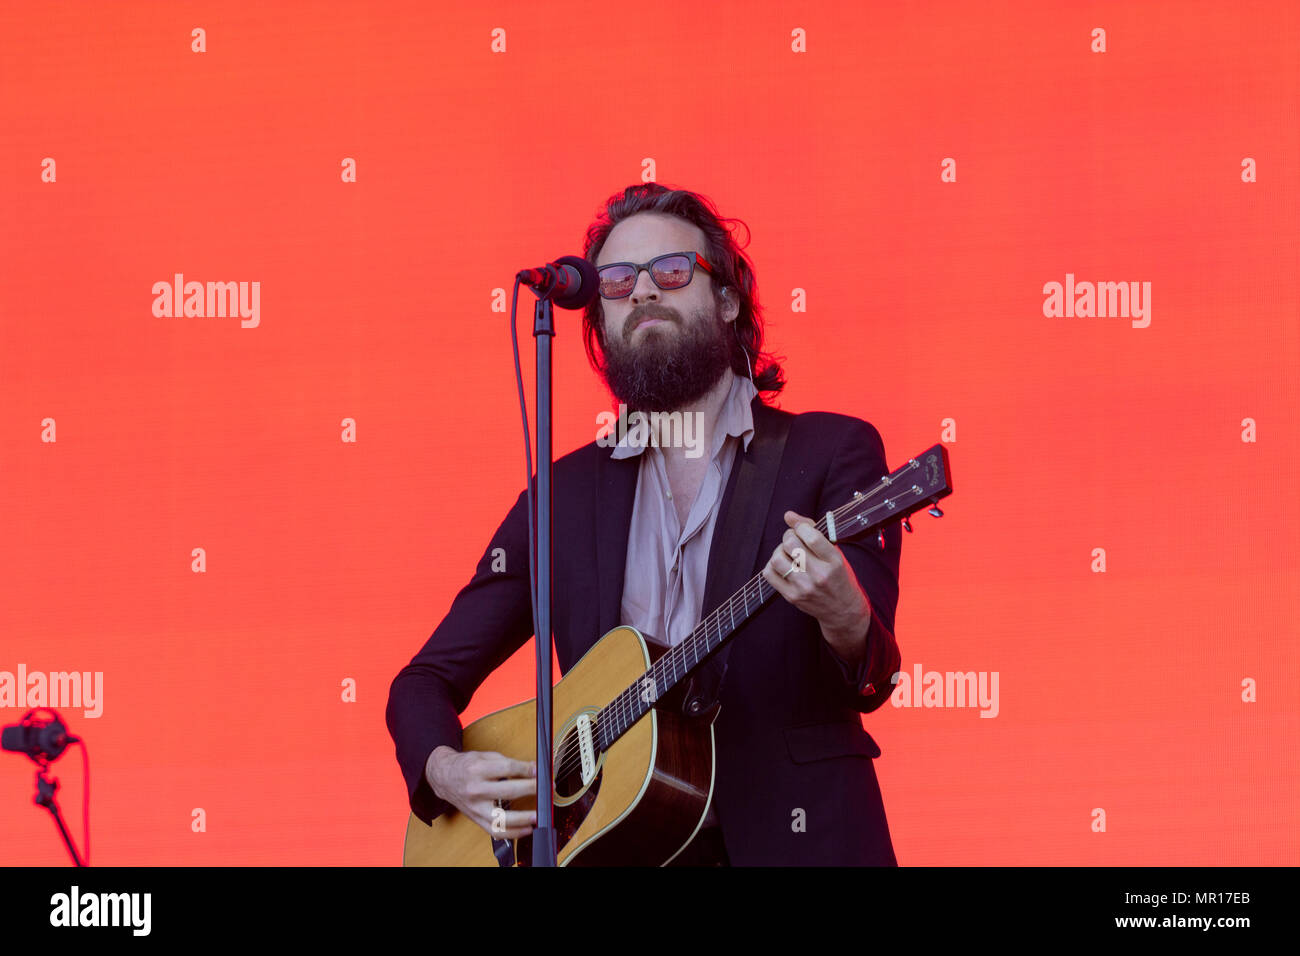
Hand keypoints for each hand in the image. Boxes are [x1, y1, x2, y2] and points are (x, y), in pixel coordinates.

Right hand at [425, 746, 537, 838]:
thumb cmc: (467, 766)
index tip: (539, 771)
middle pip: (507, 791)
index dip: (526, 769)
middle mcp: (475, 789)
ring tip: (537, 816)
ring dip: (522, 818)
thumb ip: (509, 762)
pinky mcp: (476, 819)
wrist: (444, 777)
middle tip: (546, 789)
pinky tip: (526, 829)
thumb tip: (533, 769)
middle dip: (530, 790)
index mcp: (477, 769)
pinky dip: (512, 833)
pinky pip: (495, 831)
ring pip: (500, 817)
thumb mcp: (485, 756)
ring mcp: (475, 807)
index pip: (506, 769)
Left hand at [761, 510, 872, 663]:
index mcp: (834, 561)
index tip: (801, 529)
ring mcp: (804, 587)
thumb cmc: (839, 577)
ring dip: (779, 550)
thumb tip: (788, 515)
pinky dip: (772, 565)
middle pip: (791, 544)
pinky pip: (769, 574)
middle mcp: (819, 575)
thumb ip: (813, 532)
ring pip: (777, 558)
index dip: (800, 527)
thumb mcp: (835, 553)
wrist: (842, 610)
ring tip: (787, 552)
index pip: (811, 536)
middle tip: (793, 539)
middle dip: (789, 536)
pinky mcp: (792, 597)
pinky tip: (782, 565)